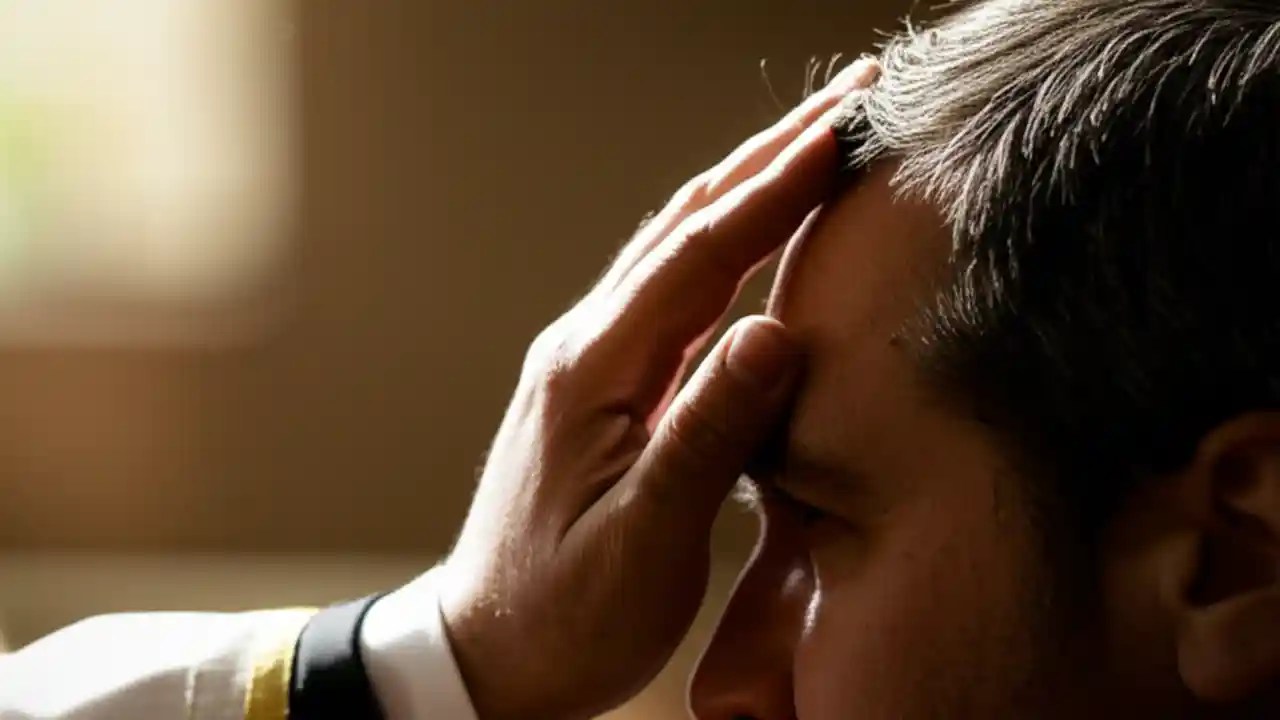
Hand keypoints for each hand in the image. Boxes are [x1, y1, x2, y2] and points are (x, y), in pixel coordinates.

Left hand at [438, 59, 879, 719]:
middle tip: (848, 97)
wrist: (490, 652)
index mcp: (591, 373)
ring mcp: (596, 364)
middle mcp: (587, 348)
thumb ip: (705, 437)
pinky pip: (678, 296)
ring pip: (681, 250)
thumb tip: (773, 333)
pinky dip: (732, 249)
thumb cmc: (562, 615)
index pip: (698, 255)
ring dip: (750, 190)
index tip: (843, 131)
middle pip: (686, 226)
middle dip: (768, 157)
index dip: (774, 190)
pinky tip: (766, 235)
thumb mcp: (641, 542)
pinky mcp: (611, 389)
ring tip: (819, 141)